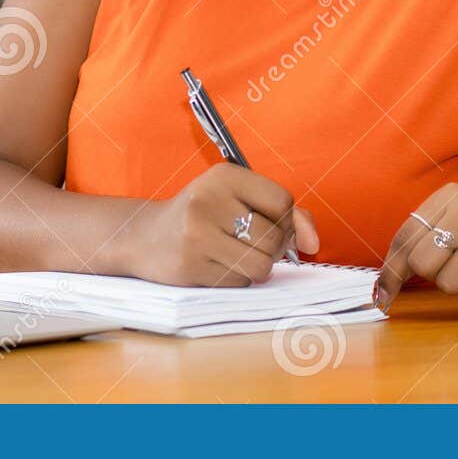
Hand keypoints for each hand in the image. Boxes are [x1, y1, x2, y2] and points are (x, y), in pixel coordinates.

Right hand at [123, 164, 319, 286]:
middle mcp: (208, 200)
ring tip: (235, 255)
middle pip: (274, 238)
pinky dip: (236, 279)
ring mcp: (197, 235)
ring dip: (256, 267)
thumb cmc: (203, 215)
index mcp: (224, 175)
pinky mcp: (191, 266)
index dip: (285, 220)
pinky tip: (215, 265)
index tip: (269, 223)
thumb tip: (312, 242)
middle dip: (271, 248)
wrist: (145, 236)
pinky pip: (239, 283)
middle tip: (249, 242)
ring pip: (261, 266)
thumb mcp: (239, 198)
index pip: (283, 202)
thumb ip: (287, 213)